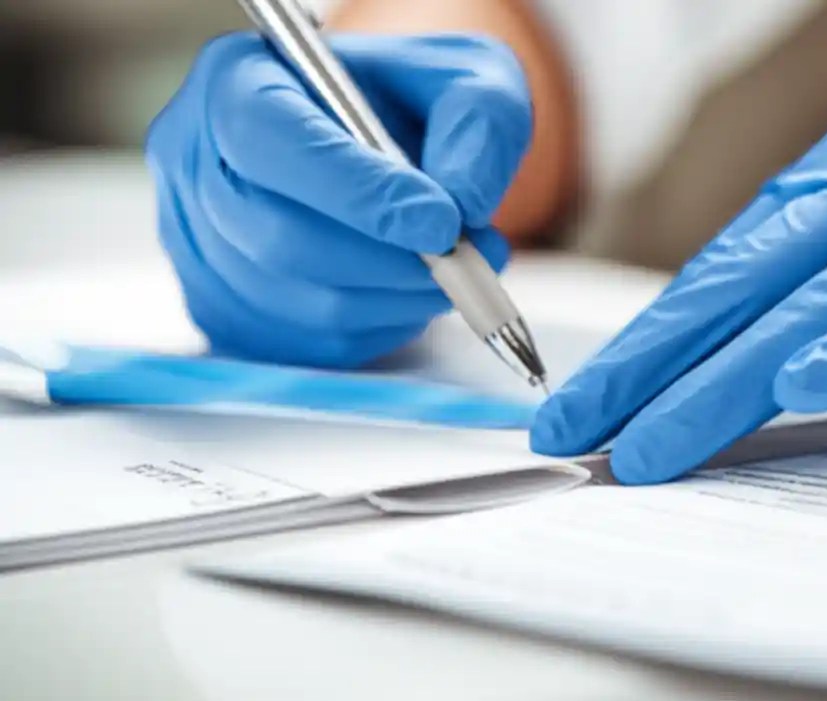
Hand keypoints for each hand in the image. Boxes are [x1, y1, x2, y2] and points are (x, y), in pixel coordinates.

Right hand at [145, 33, 531, 367]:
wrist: (380, 142)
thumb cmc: (410, 103)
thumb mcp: (463, 76)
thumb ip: (476, 121)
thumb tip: (461, 204)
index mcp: (236, 80)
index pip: (273, 143)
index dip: (360, 194)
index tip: (441, 224)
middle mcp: (193, 161)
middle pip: (279, 238)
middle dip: (390, 262)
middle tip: (467, 259)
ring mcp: (194, 243)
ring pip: (296, 302)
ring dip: (393, 301)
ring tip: (450, 273)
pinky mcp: (221, 309)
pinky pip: (302, 343)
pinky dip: (373, 328)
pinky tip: (404, 292)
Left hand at [532, 69, 826, 483]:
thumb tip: (761, 363)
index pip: (723, 270)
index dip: (650, 341)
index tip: (587, 401)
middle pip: (739, 285)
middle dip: (647, 367)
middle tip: (574, 432)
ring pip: (810, 303)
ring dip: (721, 381)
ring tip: (649, 447)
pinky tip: (800, 389)